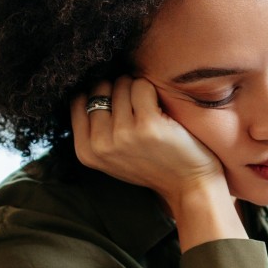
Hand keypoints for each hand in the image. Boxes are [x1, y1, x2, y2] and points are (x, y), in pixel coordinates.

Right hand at [70, 77, 243, 248]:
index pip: (78, 101)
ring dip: (137, 88)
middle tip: (136, 106)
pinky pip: (142, 86)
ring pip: (122, 84)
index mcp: (86, 151)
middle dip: (119, 89)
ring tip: (149, 109)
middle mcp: (100, 144)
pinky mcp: (147, 124)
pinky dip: (153, 90)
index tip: (115, 100)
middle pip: (100, 89)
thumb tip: (89, 87)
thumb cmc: (151, 164)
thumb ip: (94, 129)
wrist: (188, 184)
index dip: (98, 93)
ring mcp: (123, 134)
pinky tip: (161, 108)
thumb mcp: (111, 156)